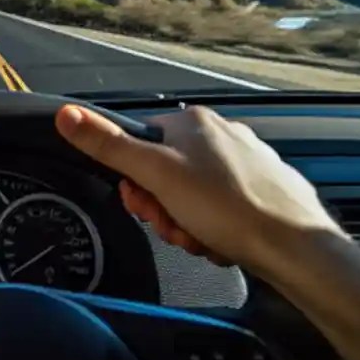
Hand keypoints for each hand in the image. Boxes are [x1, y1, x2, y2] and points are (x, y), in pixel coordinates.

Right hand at [55, 105, 339, 273]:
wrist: (294, 245)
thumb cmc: (227, 207)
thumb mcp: (155, 174)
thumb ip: (108, 145)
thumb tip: (65, 114)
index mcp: (192, 122)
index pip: (140, 145)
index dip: (136, 182)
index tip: (145, 204)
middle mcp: (221, 134)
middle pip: (165, 175)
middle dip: (164, 209)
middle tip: (177, 226)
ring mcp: (246, 162)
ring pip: (192, 198)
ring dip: (187, 224)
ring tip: (204, 238)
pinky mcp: (263, 190)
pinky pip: (221, 210)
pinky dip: (215, 230)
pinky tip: (223, 241)